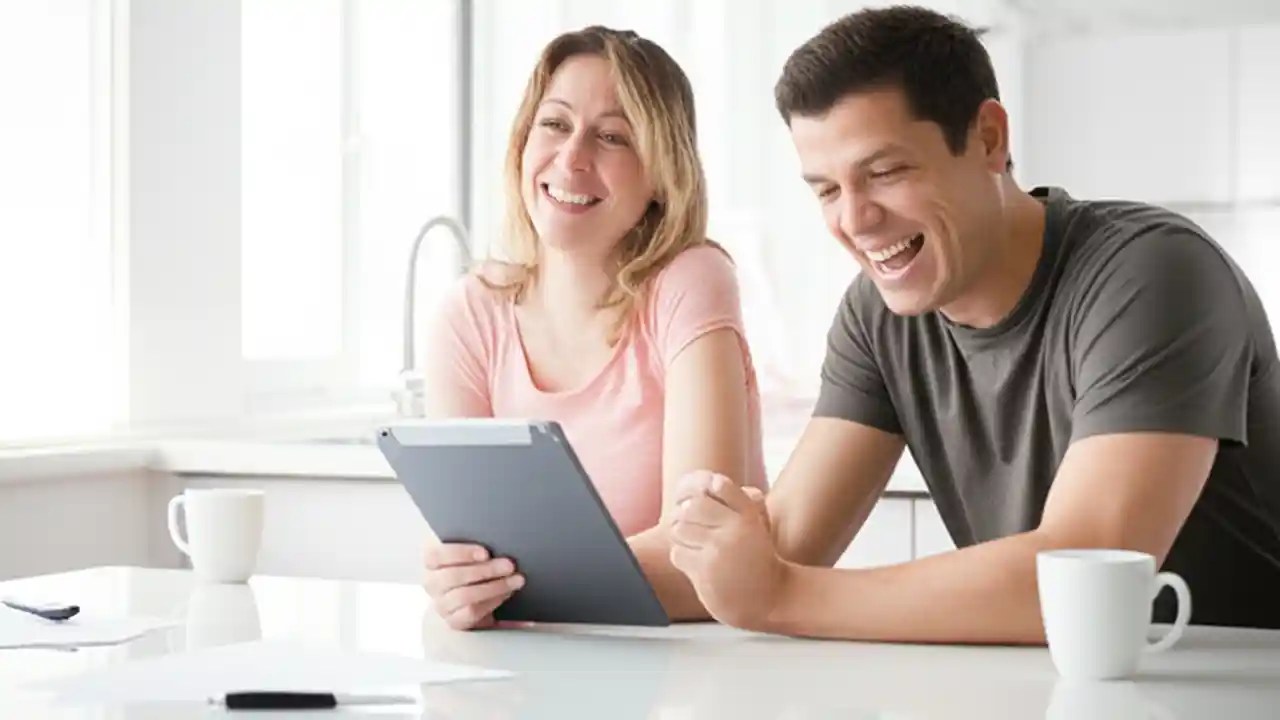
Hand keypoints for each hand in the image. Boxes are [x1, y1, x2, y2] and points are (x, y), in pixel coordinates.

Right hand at [423, 543, 524, 629]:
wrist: (477, 597)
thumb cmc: (475, 567)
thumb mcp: (473, 554)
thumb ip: (478, 548)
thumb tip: (499, 543)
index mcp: (432, 561)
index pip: (436, 555)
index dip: (461, 553)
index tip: (485, 553)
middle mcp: (432, 582)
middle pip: (453, 576)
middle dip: (485, 570)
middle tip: (508, 565)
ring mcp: (441, 604)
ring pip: (464, 596)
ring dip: (494, 587)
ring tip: (514, 580)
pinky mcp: (454, 621)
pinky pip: (472, 612)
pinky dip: (492, 601)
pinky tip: (506, 593)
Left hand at [668, 471, 791, 631]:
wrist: (772, 599)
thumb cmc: (759, 560)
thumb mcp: (756, 525)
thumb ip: (737, 502)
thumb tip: (712, 481)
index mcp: (748, 516)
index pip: (718, 487)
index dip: (703, 491)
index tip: (702, 504)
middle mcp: (734, 530)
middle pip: (692, 507)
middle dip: (686, 515)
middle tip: (692, 527)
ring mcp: (718, 551)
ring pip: (680, 529)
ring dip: (682, 537)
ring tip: (695, 546)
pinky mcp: (705, 572)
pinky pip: (678, 554)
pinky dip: (683, 557)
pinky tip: (697, 564)